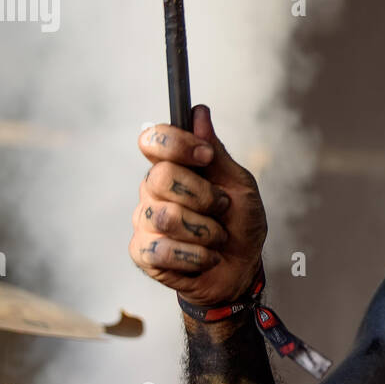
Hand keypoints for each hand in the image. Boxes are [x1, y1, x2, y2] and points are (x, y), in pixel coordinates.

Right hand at [129, 104, 266, 306]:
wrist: (242, 270)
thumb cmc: (240, 224)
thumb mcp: (239, 185)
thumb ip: (217, 153)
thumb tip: (198, 113)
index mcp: (172, 167)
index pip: (153, 139)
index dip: (178, 144)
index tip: (206, 156)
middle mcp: (152, 190)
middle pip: (161, 177)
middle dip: (204, 196)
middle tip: (221, 207)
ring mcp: (145, 222)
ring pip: (167, 217)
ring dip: (206, 231)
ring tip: (216, 238)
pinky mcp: (142, 254)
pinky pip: (164, 250)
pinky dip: (197, 257)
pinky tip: (205, 257)